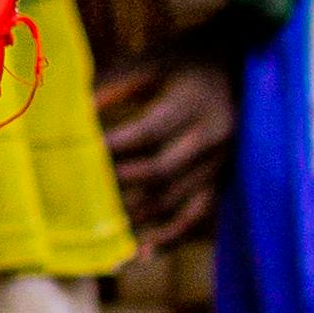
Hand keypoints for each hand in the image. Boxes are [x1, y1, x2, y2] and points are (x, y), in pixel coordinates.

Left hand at [96, 48, 235, 256]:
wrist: (242, 63)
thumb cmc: (187, 59)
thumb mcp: (152, 61)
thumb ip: (114, 85)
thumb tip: (72, 111)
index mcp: (193, 102)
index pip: (148, 133)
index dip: (113, 147)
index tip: (77, 156)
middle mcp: (212, 137)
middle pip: (161, 171)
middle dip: (119, 183)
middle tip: (79, 192)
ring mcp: (221, 163)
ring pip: (176, 200)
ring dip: (137, 215)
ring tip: (99, 226)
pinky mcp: (223, 180)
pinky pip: (198, 216)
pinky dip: (172, 238)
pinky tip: (143, 253)